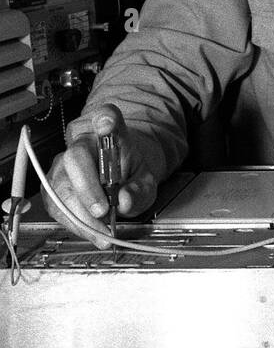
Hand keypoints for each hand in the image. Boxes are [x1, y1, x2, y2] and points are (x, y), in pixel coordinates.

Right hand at [41, 104, 161, 247]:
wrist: (120, 177)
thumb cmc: (130, 173)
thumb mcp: (146, 181)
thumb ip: (140, 190)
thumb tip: (124, 201)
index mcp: (110, 130)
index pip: (106, 115)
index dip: (105, 119)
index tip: (107, 124)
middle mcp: (82, 141)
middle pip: (76, 156)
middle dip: (87, 187)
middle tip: (103, 211)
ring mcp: (63, 161)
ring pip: (61, 184)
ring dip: (80, 213)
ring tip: (101, 231)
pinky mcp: (53, 184)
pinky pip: (56, 204)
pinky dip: (74, 222)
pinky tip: (91, 231)